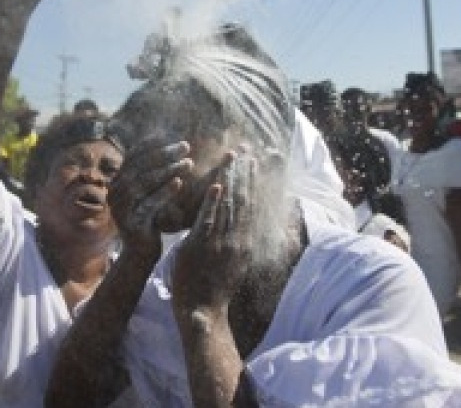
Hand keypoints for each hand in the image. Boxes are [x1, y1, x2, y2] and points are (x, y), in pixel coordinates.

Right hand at [108, 139, 191, 252]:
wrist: (141, 253)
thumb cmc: (149, 219)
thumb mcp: (147, 193)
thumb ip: (149, 173)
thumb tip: (166, 145)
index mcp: (117, 182)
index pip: (134, 156)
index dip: (153, 144)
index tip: (173, 136)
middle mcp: (115, 193)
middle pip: (140, 166)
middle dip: (164, 154)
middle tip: (185, 146)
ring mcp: (121, 208)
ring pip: (144, 183)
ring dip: (168, 170)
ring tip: (188, 163)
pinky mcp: (132, 223)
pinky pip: (150, 203)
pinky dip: (165, 191)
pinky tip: (180, 182)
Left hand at [171, 152, 255, 312]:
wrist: (203, 311)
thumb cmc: (214, 287)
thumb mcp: (233, 261)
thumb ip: (235, 239)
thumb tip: (236, 221)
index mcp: (245, 242)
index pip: (253, 205)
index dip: (255, 182)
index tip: (257, 161)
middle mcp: (238, 240)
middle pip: (245, 200)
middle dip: (248, 173)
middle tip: (250, 149)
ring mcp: (222, 243)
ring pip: (229, 205)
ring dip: (232, 180)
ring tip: (234, 157)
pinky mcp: (202, 247)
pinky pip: (209, 220)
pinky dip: (213, 202)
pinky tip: (216, 185)